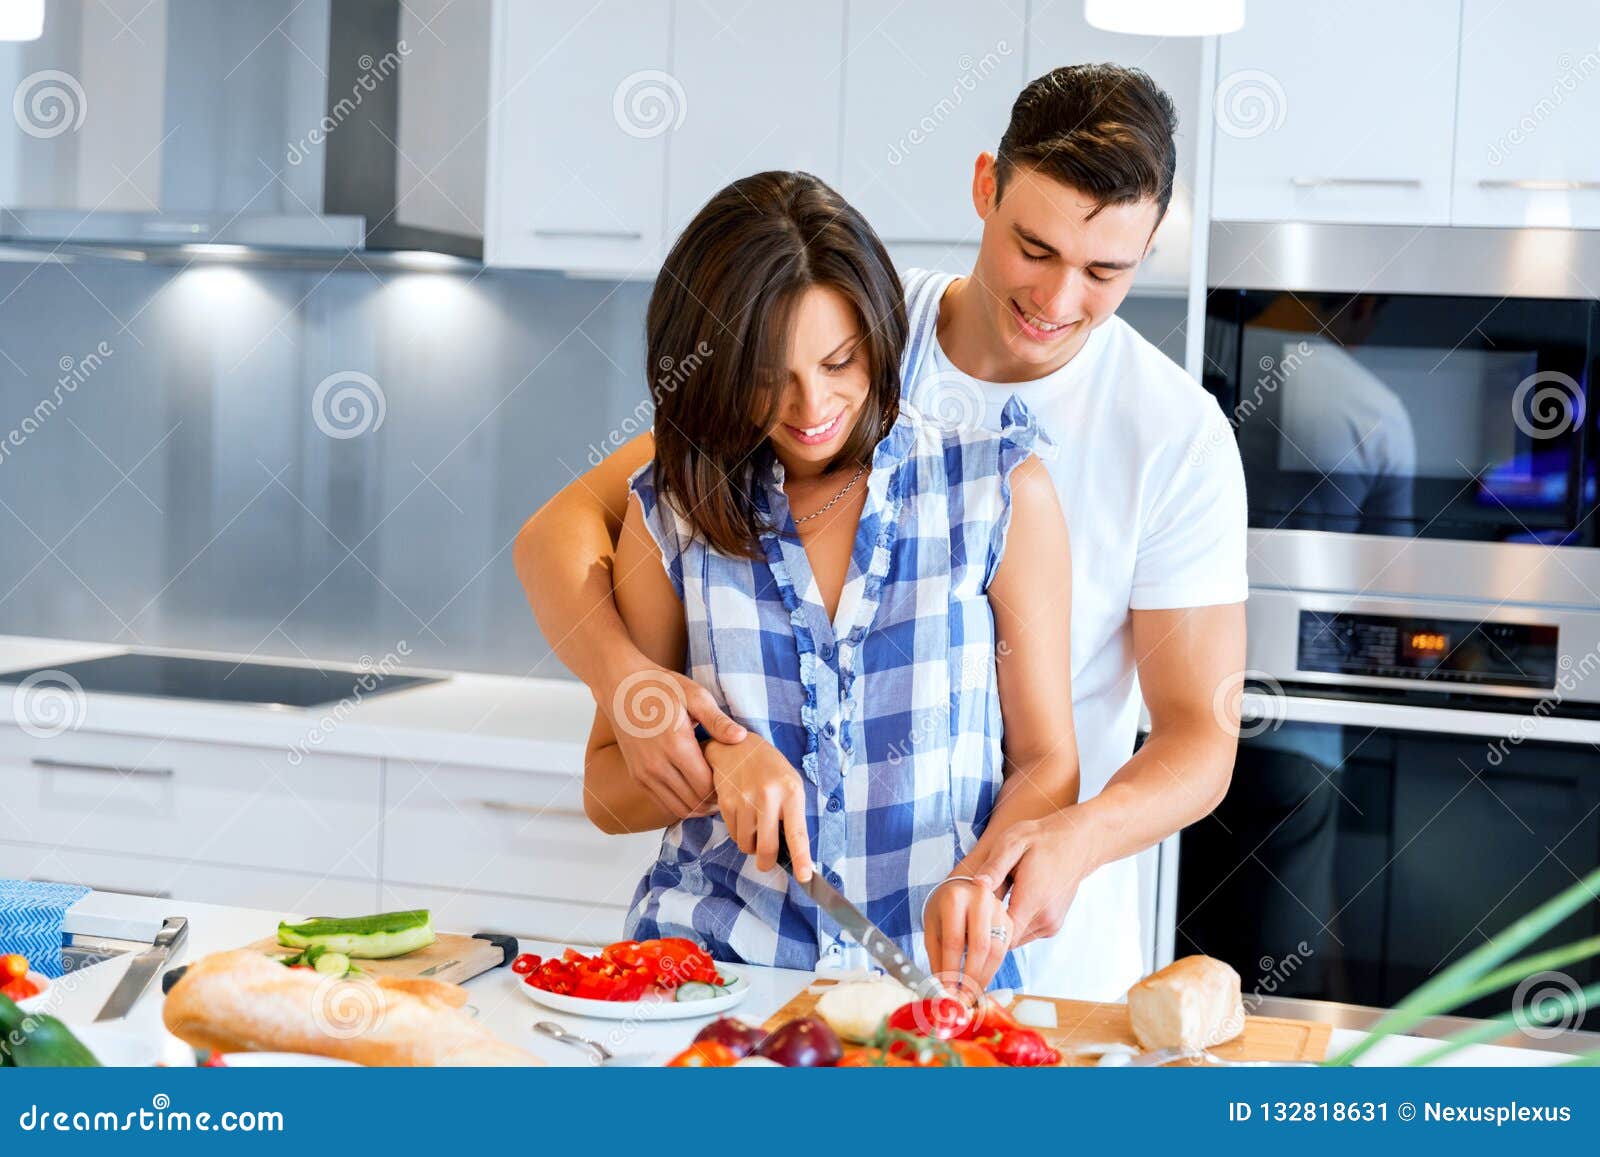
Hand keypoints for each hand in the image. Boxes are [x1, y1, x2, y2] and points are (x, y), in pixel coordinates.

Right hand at [602, 661, 745, 820]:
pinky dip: (682, 803)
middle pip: (694, 802)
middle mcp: (657, 766)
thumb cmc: (660, 687)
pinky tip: (694, 788)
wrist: (620, 686)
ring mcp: (644, 774)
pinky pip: (664, 803)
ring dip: (699, 806)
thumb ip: (718, 720)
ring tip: (714, 791)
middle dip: (714, 800)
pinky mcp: (637, 776)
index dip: (723, 788)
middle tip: (729, 788)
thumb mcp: (694, 695)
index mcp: (675, 746)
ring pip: (679, 808)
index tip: (734, 777)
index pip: (705, 787)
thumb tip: (741, 737)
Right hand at [704, 734, 813, 881]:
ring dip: (751, 844)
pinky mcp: (726, 802)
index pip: (797, 833)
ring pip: (746, 845)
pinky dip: (739, 833)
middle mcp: (768, 796)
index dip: (801, 858)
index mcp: (791, 792)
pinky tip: (742, 814)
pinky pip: (733, 835)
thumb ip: (793, 816)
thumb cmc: (771, 771)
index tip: (804, 877)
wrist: (738, 748)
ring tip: (754, 823)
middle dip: (766, 862)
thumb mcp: (791, 785)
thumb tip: (792, 854)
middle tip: (766, 862)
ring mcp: (745, 800)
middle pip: (767, 848)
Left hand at [923, 877, 1013, 996]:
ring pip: (996, 951)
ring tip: (972, 995)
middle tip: (963, 999)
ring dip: (984, 977)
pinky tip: (981, 980)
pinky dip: (992, 968)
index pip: (953, 941)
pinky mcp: (1009, 919)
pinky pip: (1005, 950)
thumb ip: (938, 958)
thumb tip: (943, 991)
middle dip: (971, 978)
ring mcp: (998, 908)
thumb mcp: (932, 928)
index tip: (947, 992)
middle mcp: (980, 899)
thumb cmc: (943, 909)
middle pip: (980, 947)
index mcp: (954, 898)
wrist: (962, 888)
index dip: (951, 970)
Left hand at [958, 811, 1092, 946]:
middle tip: (975, 907)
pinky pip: (1026, 934)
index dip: (980, 929)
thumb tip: (976, 884)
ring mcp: (1051, 925)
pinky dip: (1014, 925)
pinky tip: (1007, 904)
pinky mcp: (1053, 925)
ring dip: (1001, 927)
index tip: (968, 915)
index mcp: (1033, 900)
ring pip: (1015, 940)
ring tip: (992, 902)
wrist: (1077, 842)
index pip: (999, 936)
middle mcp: (1045, 919)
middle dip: (987, 929)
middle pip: (1005, 941)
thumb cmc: (1042, 839)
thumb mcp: (1013, 843)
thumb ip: (995, 866)